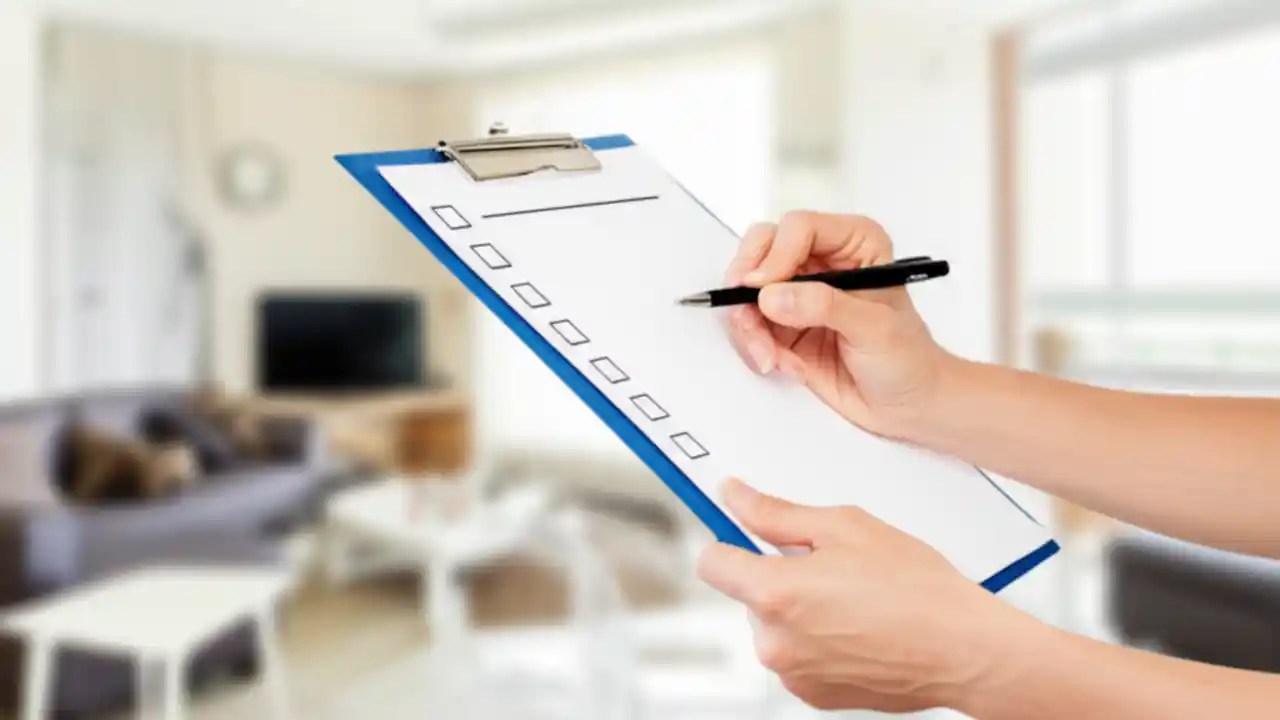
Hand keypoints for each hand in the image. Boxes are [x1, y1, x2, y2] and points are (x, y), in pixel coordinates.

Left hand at [697, 479, 1046, 712]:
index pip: (711, 562)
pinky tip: (859, 627)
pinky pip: (798, 655)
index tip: (744, 534)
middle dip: (778, 576)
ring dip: (799, 610)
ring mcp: (793, 674)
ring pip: (775, 626)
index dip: (729, 541)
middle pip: (747, 594)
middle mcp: (774, 641)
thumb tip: (735, 498)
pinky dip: (818, 640)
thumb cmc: (917, 589)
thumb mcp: (844, 527)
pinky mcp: (814, 696)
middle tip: (830, 565)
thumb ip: (776, 513)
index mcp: (775, 594)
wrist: (965, 649)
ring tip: (853, 598)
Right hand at [725, 211, 955, 439]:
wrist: (904, 404)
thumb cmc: (907, 358)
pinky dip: (757, 349)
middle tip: (748, 317)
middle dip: (747, 286)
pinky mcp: (781, 326)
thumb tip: (773, 296)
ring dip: (750, 328)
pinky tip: (788, 367)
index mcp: (852, 243)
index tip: (763, 289)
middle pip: (762, 249)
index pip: (800, 228)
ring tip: (773, 359)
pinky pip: (749, 327)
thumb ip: (824, 306)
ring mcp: (796, 294)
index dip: (776, 255)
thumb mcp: (874, 327)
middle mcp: (820, 261)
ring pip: (747, 292)